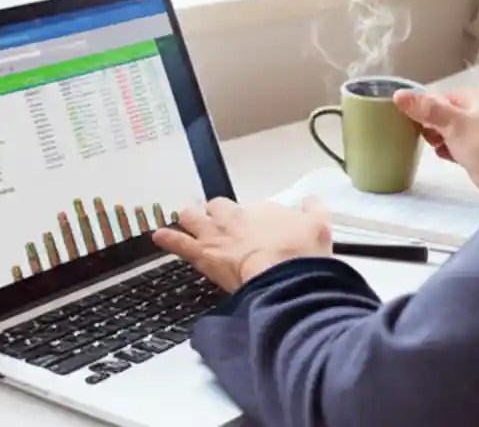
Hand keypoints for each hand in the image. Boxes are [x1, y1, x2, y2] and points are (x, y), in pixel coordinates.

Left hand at [151, 197, 332, 292]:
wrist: (282, 278)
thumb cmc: (299, 255)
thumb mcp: (319, 227)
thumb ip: (314, 211)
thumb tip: (312, 201)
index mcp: (261, 210)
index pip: (251, 208)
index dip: (251, 218)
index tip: (255, 227)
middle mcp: (235, 218)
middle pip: (217, 206)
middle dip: (216, 212)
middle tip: (219, 220)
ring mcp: (217, 235)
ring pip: (194, 217)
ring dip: (190, 218)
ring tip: (186, 219)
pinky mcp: (204, 255)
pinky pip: (179, 243)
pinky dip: (168, 239)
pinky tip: (159, 236)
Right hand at [393, 88, 478, 190]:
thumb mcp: (451, 122)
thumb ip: (425, 109)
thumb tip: (398, 95)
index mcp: (472, 99)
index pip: (440, 98)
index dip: (425, 107)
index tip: (414, 119)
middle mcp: (475, 113)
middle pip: (443, 115)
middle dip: (430, 125)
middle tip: (424, 134)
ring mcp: (477, 132)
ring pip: (448, 131)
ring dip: (438, 138)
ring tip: (433, 145)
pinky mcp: (477, 151)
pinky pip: (455, 146)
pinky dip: (447, 149)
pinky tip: (441, 154)